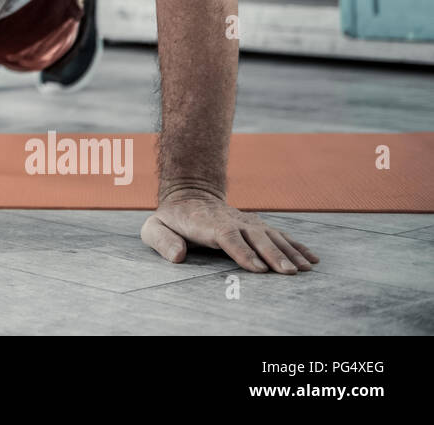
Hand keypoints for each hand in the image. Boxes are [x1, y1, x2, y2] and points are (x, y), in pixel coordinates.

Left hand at [141, 190, 319, 273]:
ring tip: (304, 269)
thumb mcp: (155, 228)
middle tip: (288, 273)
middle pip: (255, 237)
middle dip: (272, 255)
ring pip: (271, 236)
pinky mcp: (257, 226)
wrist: (189, 195)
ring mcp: (247, 222)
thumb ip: (162, 241)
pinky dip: (297, 246)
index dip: (242, 252)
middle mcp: (232, 221)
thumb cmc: (171, 218)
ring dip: (289, 252)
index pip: (227, 237)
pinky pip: (280, 235)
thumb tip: (178, 256)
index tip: (258, 268)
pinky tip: (312, 259)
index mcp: (208, 223)